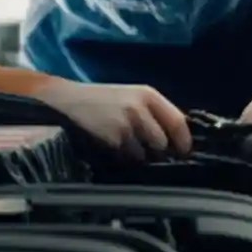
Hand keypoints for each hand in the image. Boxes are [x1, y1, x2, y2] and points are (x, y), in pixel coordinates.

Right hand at [30, 80, 192, 161]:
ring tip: (124, 144)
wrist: (67, 100)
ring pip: (145, 153)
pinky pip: (127, 157)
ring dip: (139, 155)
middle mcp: (140, 107)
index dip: (184, 141)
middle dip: (158, 151)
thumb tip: (176, 137)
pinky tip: (111, 146)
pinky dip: (122, 156)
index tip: (183, 152)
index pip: (178, 121)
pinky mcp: (112, 138)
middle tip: (147, 149)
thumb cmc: (101, 99)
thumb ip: (154, 112)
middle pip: (163, 142)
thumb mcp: (131, 97)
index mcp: (148, 94)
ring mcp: (126, 124)